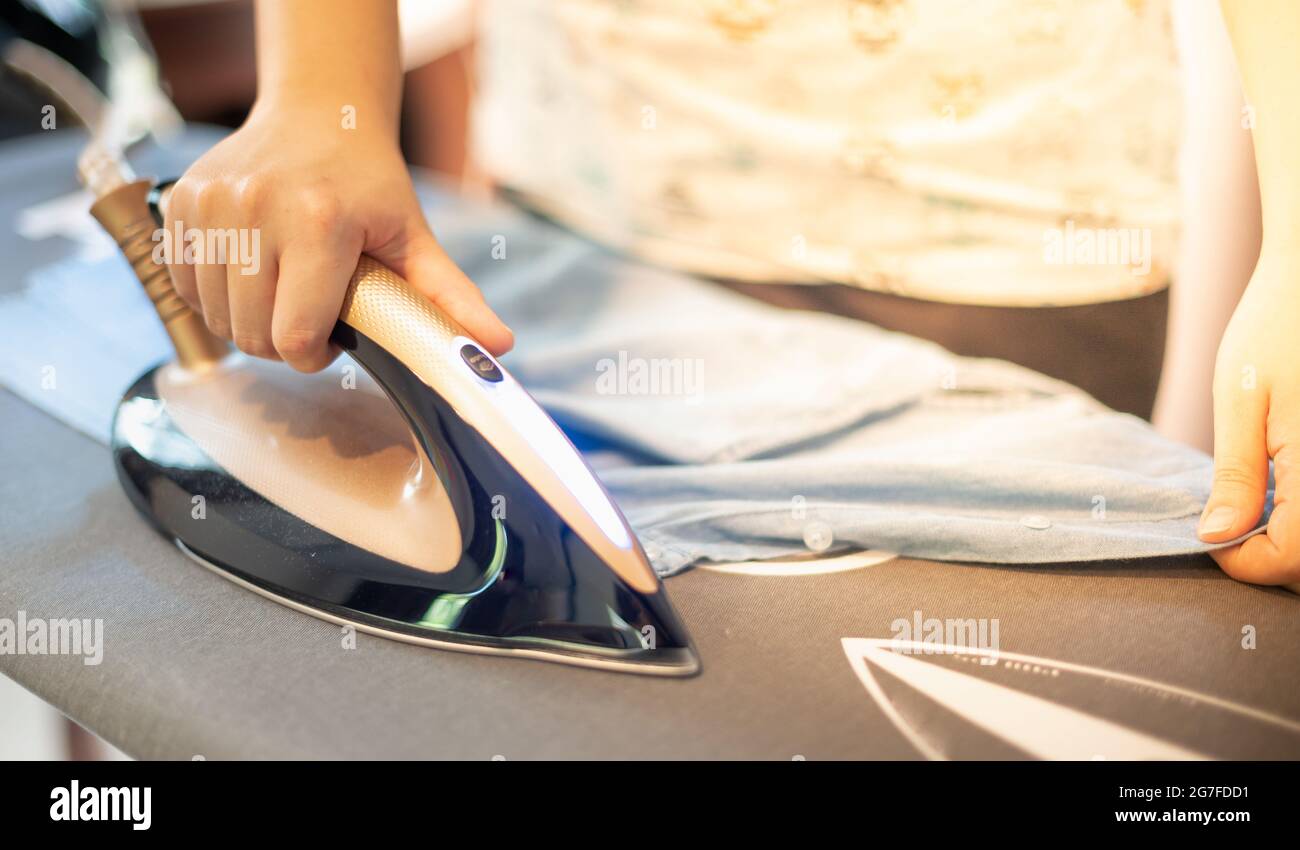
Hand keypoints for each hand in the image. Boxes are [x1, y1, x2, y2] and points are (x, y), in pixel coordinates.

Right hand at [164, 99, 512, 371]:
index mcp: (320, 222)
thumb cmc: (369, 183)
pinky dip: (215, 297)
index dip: (313, 355)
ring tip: (283, 291)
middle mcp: (257, 208)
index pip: (295, 336)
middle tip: (311, 315)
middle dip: (283, 344)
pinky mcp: (181, 203)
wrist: (318, 112)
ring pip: (216, 316)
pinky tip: (250, 275)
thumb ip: (451, 298)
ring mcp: (212, 203)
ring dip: (248, 322)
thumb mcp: (415, 237)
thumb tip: (498, 348)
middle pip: (253, 333)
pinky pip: (186, 286)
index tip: (332, 340)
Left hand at [1198, 246, 1299, 589]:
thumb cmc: (1279, 324)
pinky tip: (1289, 483)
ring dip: (1297, 536)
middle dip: (1275, 557)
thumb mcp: (1242, 399)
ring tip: (1261, 504)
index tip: (1209, 537)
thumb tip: (1217, 536)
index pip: (1292, 560)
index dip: (1243, 563)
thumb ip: (1238, 476)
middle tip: (1233, 525)